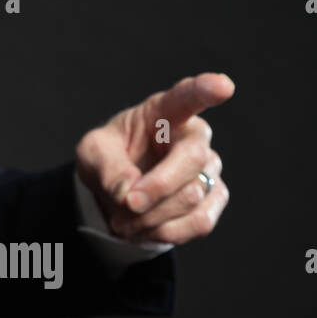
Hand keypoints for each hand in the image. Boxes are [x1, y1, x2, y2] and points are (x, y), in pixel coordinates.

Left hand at [75, 72, 235, 245]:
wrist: (119, 190)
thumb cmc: (108, 158)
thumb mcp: (92, 154)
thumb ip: (107, 167)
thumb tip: (129, 193)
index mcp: (163, 112)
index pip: (187, 97)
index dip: (205, 90)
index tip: (223, 86)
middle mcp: (193, 136)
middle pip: (192, 158)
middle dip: (156, 186)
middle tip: (126, 204)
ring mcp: (209, 168)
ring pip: (193, 195)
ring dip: (152, 216)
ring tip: (121, 222)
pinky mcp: (214, 198)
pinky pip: (200, 221)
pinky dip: (166, 232)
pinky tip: (143, 231)